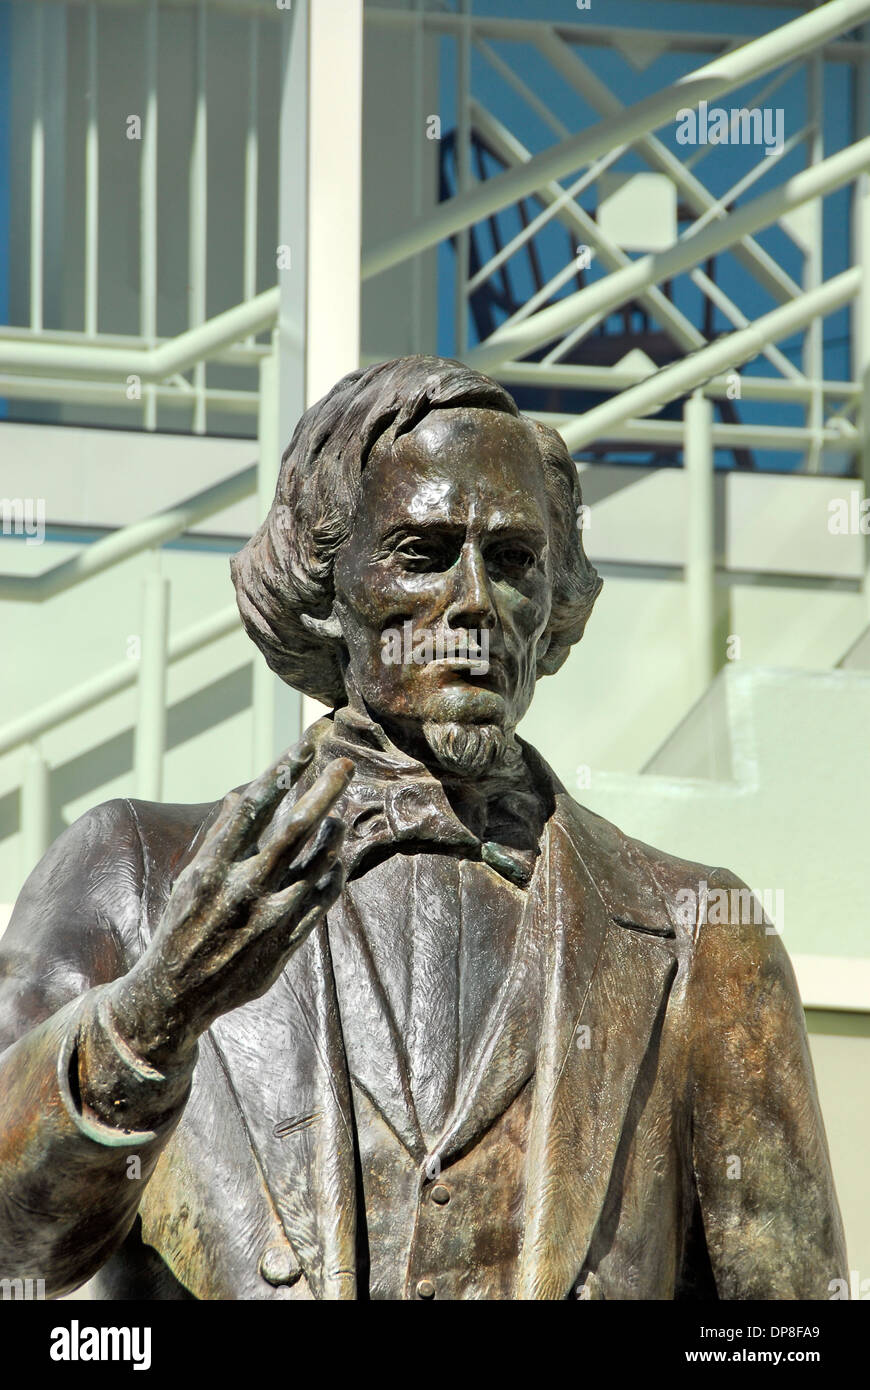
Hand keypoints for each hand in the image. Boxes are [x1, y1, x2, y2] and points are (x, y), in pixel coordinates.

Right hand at [108, 739, 352, 1068]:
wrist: (176, 997)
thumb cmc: (181, 928)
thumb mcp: (188, 880)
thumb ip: (219, 840)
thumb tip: (240, 796)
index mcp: (211, 868)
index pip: (254, 805)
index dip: (282, 772)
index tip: (304, 745)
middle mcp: (242, 890)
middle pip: (295, 828)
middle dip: (323, 791)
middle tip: (343, 765)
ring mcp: (268, 918)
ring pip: (318, 863)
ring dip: (333, 834)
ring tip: (339, 818)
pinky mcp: (286, 944)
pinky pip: (323, 900)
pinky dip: (334, 875)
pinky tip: (337, 861)